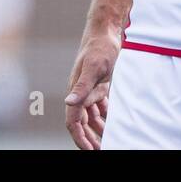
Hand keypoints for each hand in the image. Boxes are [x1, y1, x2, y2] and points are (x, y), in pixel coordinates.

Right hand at [64, 25, 121, 149]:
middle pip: (82, 122)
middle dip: (89, 138)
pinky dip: (105, 116)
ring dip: (97, 130)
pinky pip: (100, 106)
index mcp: (76, 91)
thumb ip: (82, 86)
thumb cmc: (99, 47)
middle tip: (100, 150)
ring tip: (106, 142)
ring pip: (91, 116)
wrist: (106, 31)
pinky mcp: (99, 84)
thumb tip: (69, 102)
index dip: (79, 137)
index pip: (73, 121)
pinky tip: (112, 123)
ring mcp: (90, 88)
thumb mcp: (94, 67)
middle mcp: (81, 92)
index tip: (89, 150)